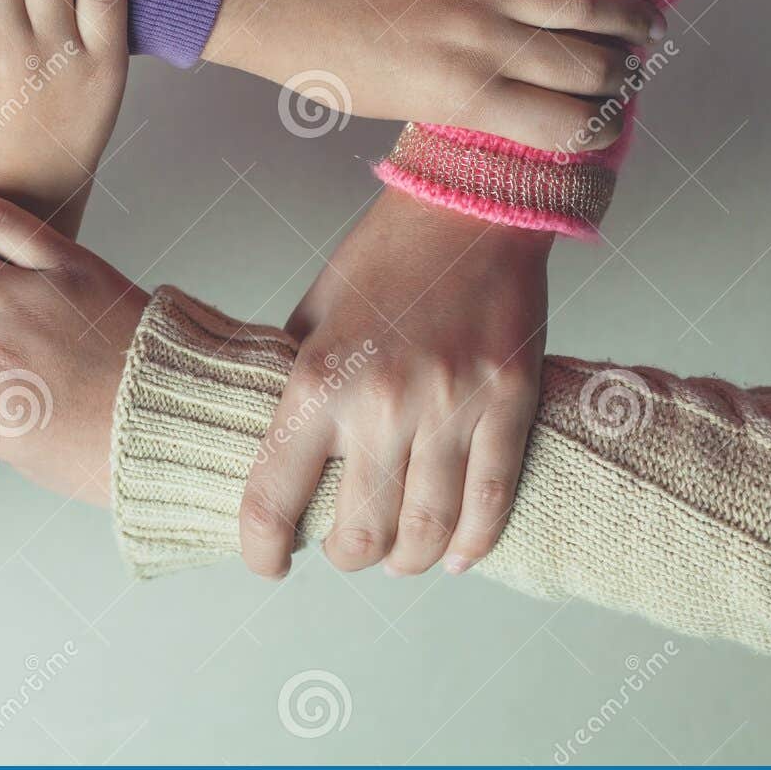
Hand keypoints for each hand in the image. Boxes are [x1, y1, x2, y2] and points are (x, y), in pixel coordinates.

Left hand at [204, 0, 661, 150]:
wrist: (290, 3)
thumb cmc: (337, 68)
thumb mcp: (406, 108)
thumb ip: (470, 102)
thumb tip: (530, 97)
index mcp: (464, 100)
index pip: (564, 125)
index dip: (600, 130)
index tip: (608, 125)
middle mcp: (480, 47)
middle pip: (587, 66)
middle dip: (622, 75)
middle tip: (631, 72)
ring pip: (582, 3)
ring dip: (629, 16)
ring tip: (648, 26)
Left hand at [240, 187, 548, 578]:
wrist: (471, 207)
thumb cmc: (383, 258)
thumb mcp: (313, 316)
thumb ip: (300, 387)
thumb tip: (286, 456)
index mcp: (317, 381)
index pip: (273, 499)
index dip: (263, 549)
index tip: (268, 562)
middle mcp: (382, 405)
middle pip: (359, 534)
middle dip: (345, 556)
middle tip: (343, 549)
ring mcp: (451, 408)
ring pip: (428, 531)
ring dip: (408, 560)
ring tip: (400, 559)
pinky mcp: (507, 405)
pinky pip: (491, 500)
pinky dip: (473, 542)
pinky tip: (458, 554)